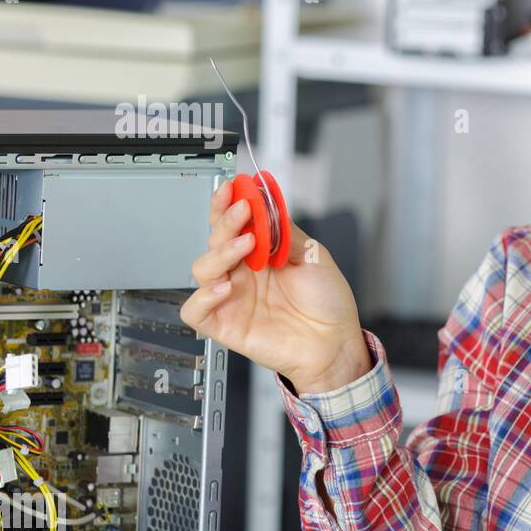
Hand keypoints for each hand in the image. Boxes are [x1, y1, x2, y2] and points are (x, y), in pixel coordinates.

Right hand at [179, 180, 371, 393]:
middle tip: (243, 209)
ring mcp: (233, 298)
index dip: (227, 205)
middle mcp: (243, 274)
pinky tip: (224, 288)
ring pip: (202, 269)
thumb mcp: (313, 256)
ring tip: (244, 246)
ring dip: (219, 252)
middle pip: (214, 241)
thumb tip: (266, 206)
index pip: (233, 225)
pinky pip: (195, 310)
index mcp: (260, 255)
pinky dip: (202, 297)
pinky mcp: (225, 324)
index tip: (234, 187)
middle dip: (225, 221)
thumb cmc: (327, 305)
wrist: (335, 343)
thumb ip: (285, 232)